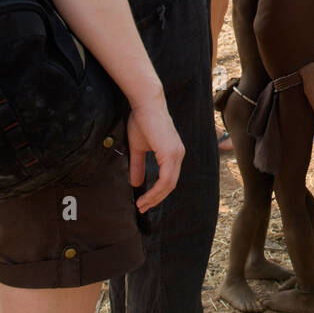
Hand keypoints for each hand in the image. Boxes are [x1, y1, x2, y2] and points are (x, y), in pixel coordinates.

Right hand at [126, 92, 184, 212]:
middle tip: (142, 208)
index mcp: (173, 153)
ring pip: (168, 185)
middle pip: (170, 185)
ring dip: (155, 197)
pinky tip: (145, 196)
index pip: (168, 179)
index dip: (157, 193)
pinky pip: (165, 179)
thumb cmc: (142, 121)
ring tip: (141, 205)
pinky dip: (156, 190)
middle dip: (156, 199)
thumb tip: (135, 183)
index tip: (144, 202)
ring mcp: (176, 154)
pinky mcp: (170, 153)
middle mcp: (178, 155)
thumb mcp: (138, 148)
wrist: (145, 104)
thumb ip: (138, 165)